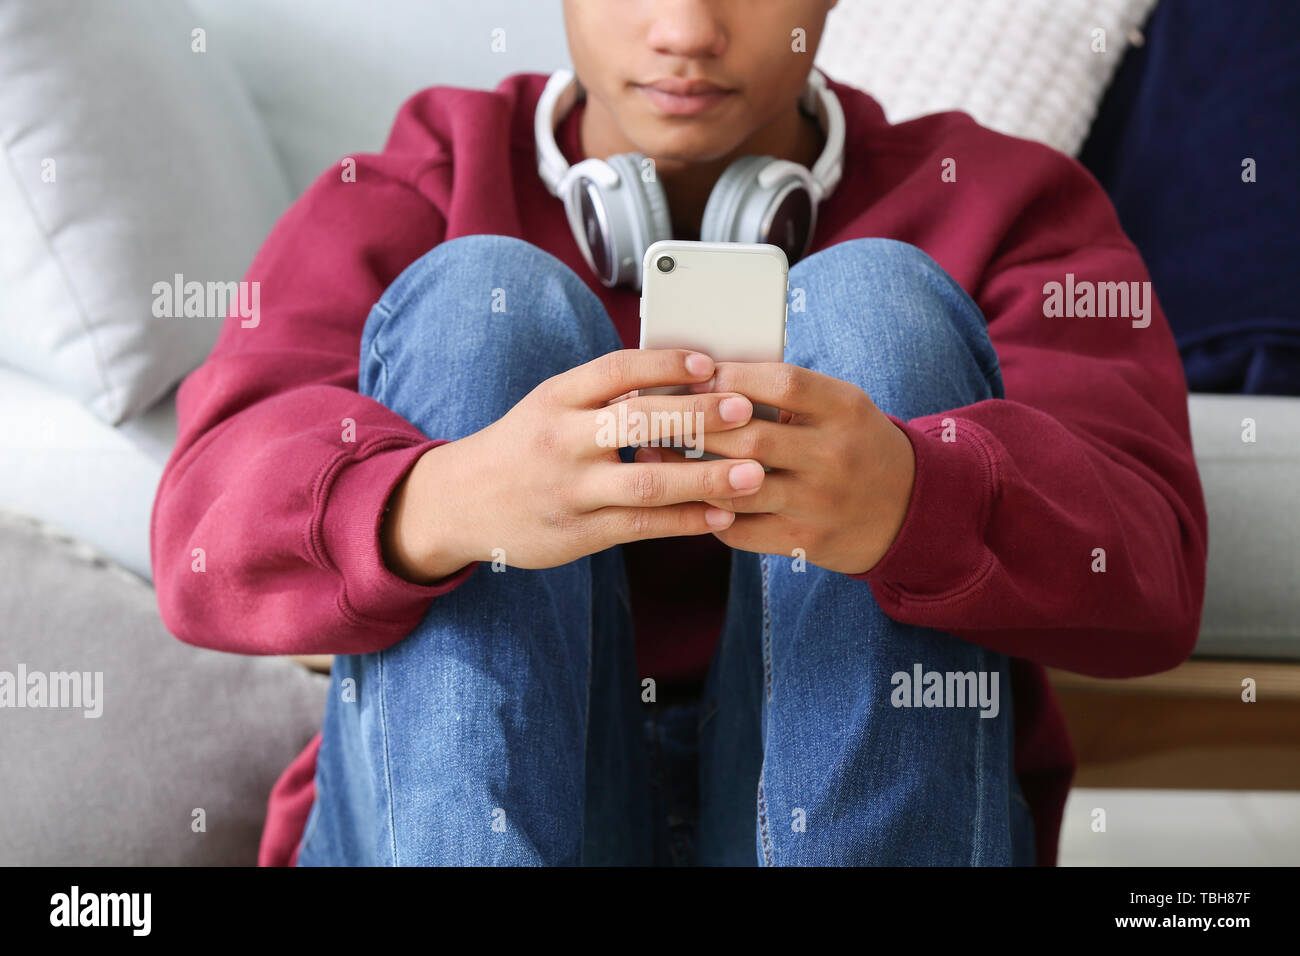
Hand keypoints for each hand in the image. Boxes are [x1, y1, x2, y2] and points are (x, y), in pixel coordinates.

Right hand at [381, 349, 772, 581]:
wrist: (459, 502)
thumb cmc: (522, 446)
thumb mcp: (549, 405)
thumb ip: (604, 394)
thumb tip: (680, 375)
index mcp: (556, 398)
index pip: (616, 370)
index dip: (665, 363)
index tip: (710, 362)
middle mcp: (561, 440)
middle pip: (638, 422)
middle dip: (698, 416)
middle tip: (746, 411)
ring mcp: (570, 490)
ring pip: (646, 482)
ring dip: (705, 478)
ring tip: (753, 474)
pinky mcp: (578, 533)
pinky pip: (641, 526)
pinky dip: (685, 521)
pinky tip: (721, 516)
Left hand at [634, 362, 916, 574]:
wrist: (907, 510)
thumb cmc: (855, 444)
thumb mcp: (840, 407)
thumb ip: (787, 392)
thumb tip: (707, 376)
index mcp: (845, 409)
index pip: (783, 383)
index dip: (732, 377)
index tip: (694, 376)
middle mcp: (835, 456)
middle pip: (751, 438)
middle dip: (695, 427)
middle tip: (654, 417)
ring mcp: (819, 504)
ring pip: (738, 488)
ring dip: (688, 474)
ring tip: (654, 457)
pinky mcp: (804, 542)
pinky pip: (741, 529)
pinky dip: (707, 512)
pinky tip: (683, 496)